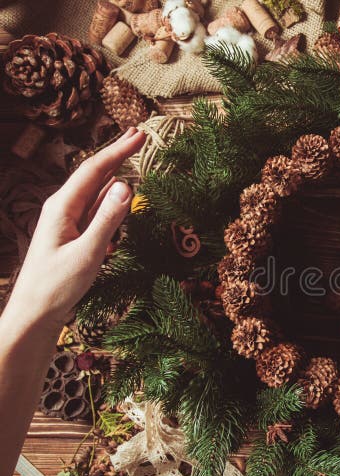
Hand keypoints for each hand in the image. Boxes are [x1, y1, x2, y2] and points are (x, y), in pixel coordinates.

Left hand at [7, 128, 145, 326]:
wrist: (35, 312)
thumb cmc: (57, 285)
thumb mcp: (89, 253)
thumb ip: (108, 220)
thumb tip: (127, 185)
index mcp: (63, 207)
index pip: (95, 170)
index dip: (119, 150)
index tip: (140, 135)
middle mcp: (63, 208)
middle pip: (93, 174)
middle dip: (116, 153)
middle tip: (138, 135)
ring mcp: (67, 221)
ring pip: (95, 191)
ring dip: (115, 173)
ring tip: (131, 157)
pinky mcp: (72, 234)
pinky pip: (95, 210)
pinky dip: (111, 200)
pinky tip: (120, 199)